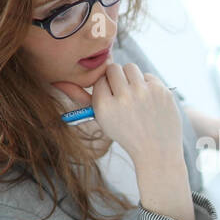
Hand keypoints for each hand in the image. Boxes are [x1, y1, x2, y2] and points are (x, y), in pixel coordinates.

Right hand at [54, 63, 181, 164]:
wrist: (157, 151)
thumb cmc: (126, 134)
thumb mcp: (103, 120)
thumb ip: (82, 100)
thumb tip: (58, 82)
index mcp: (105, 106)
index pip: (99, 80)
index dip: (105, 87)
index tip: (112, 97)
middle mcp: (124, 97)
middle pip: (113, 68)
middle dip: (116, 78)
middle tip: (122, 92)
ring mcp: (145, 93)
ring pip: (130, 67)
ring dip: (131, 78)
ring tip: (134, 95)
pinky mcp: (161, 91)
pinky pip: (148, 76)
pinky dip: (147, 86)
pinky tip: (149, 101)